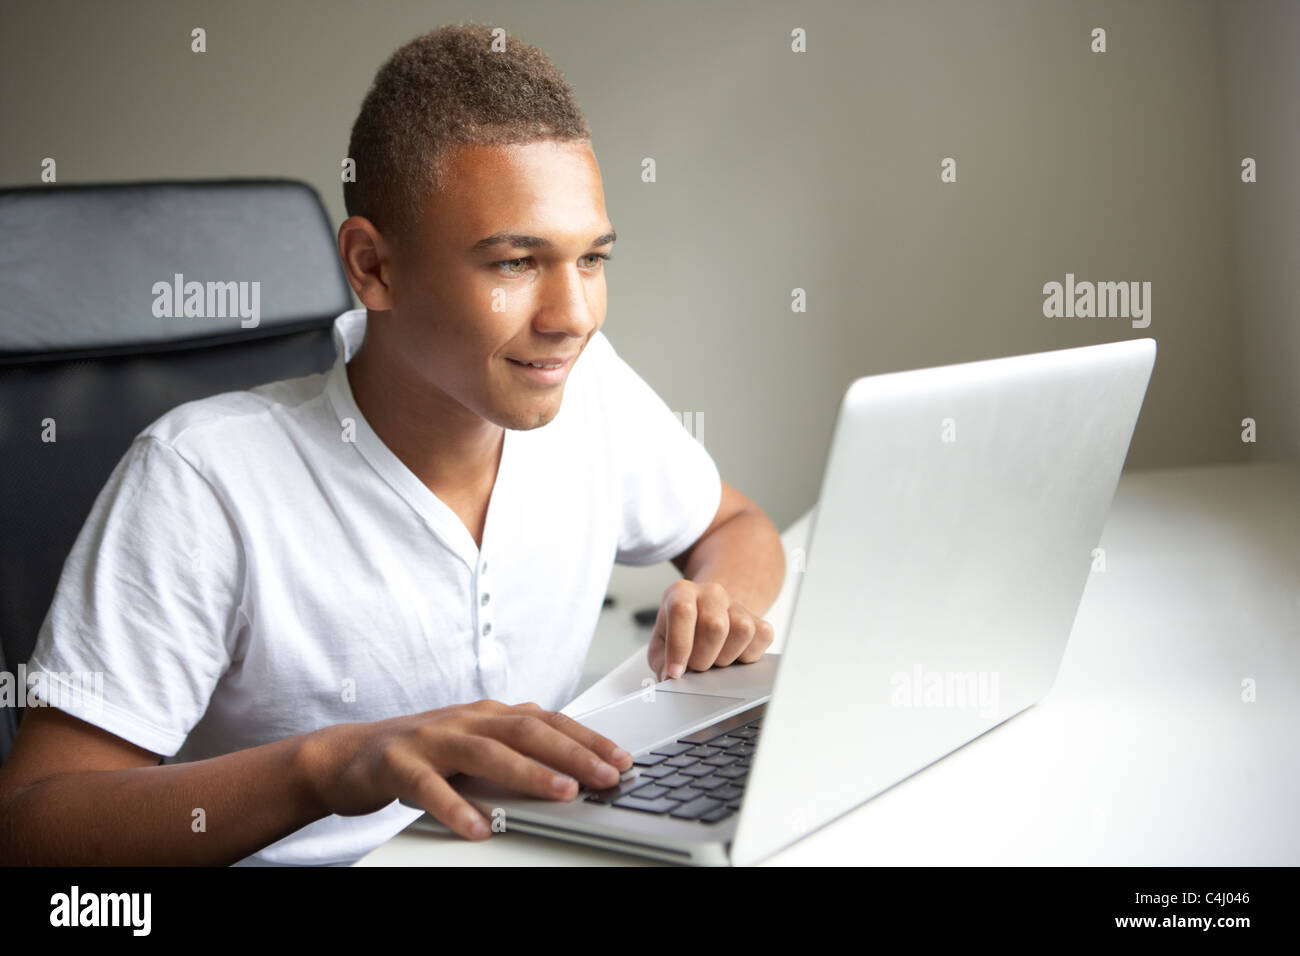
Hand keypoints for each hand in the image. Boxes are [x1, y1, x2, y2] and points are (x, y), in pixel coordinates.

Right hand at [299, 701, 633, 840]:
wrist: (348, 755)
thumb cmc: (421, 753)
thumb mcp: (473, 745)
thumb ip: (513, 752)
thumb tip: (573, 771)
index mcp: (488, 714)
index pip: (548, 721)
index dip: (588, 738)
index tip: (623, 758)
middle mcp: (465, 720)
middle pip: (528, 731)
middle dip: (574, 753)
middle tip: (607, 775)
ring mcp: (432, 739)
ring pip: (488, 752)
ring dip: (530, 774)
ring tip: (563, 794)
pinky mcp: (399, 765)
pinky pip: (431, 788)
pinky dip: (458, 808)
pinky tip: (480, 827)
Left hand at [647, 580, 774, 681]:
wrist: (707, 620)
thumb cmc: (681, 633)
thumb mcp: (661, 645)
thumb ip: (661, 662)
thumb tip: (670, 679)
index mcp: (681, 593)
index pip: (683, 611)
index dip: (679, 645)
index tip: (676, 673)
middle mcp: (711, 593)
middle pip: (715, 625)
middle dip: (703, 658)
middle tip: (696, 666)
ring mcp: (738, 604)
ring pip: (742, 630)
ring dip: (726, 658)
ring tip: (714, 660)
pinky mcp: (759, 620)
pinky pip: (762, 637)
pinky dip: (748, 656)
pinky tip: (733, 656)